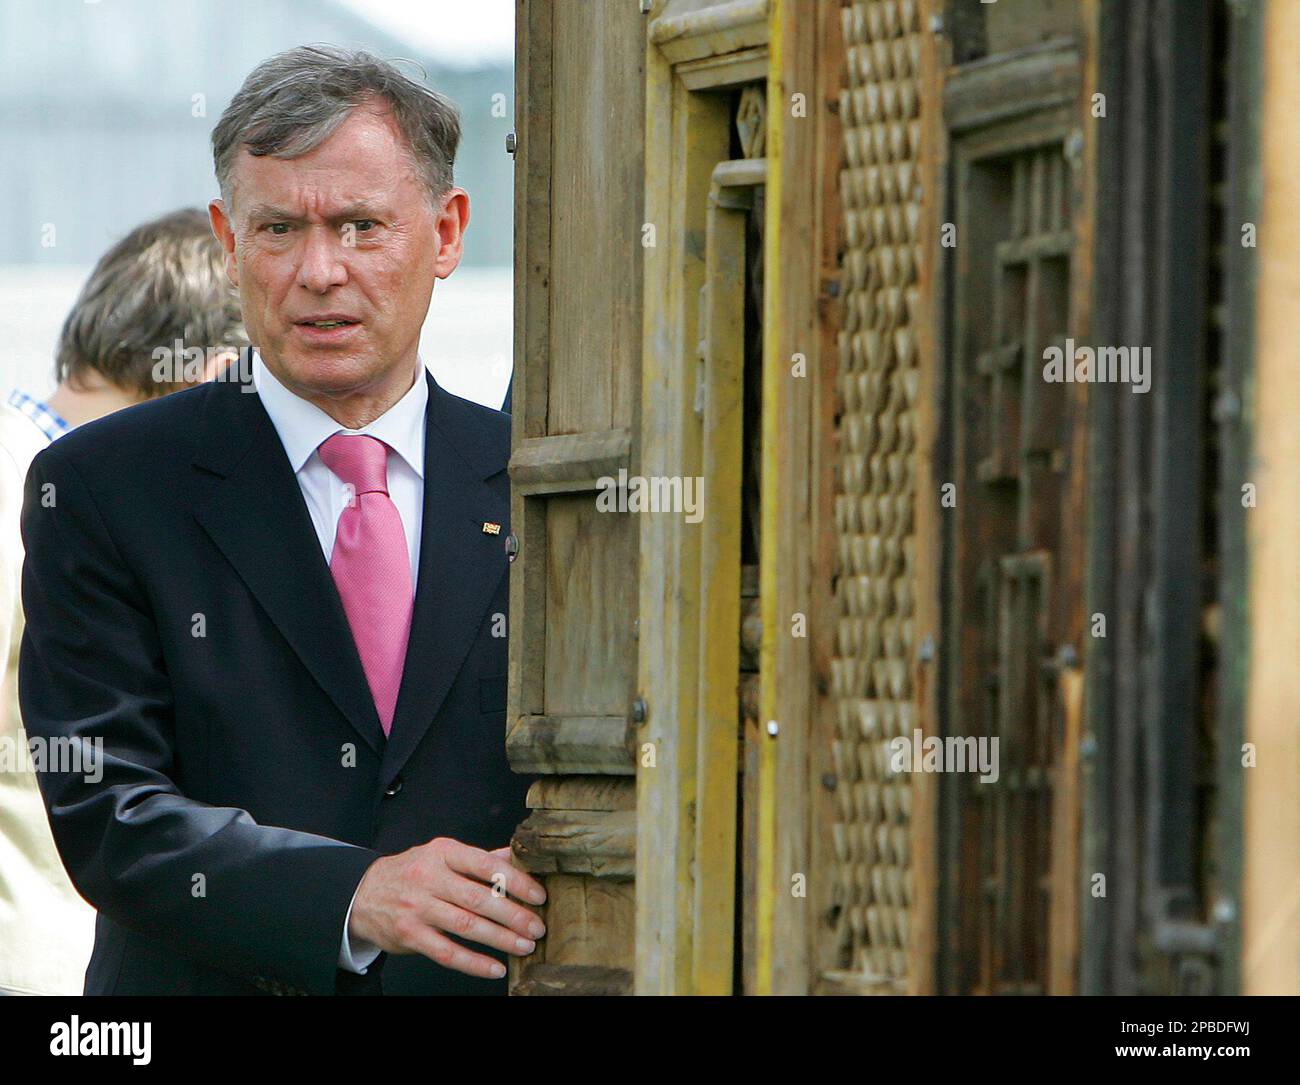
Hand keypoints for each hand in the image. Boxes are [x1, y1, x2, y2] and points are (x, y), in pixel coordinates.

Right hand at [348, 838, 546, 978]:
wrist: (363, 893)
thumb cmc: (413, 872)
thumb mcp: (442, 855)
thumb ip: (479, 858)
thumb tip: (517, 855)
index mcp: (443, 852)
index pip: (486, 865)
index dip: (516, 881)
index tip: (539, 895)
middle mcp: (429, 878)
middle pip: (479, 898)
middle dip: (514, 915)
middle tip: (537, 927)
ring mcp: (417, 908)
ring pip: (466, 926)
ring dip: (500, 939)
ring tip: (524, 946)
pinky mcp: (410, 935)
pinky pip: (447, 953)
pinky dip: (474, 963)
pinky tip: (495, 968)